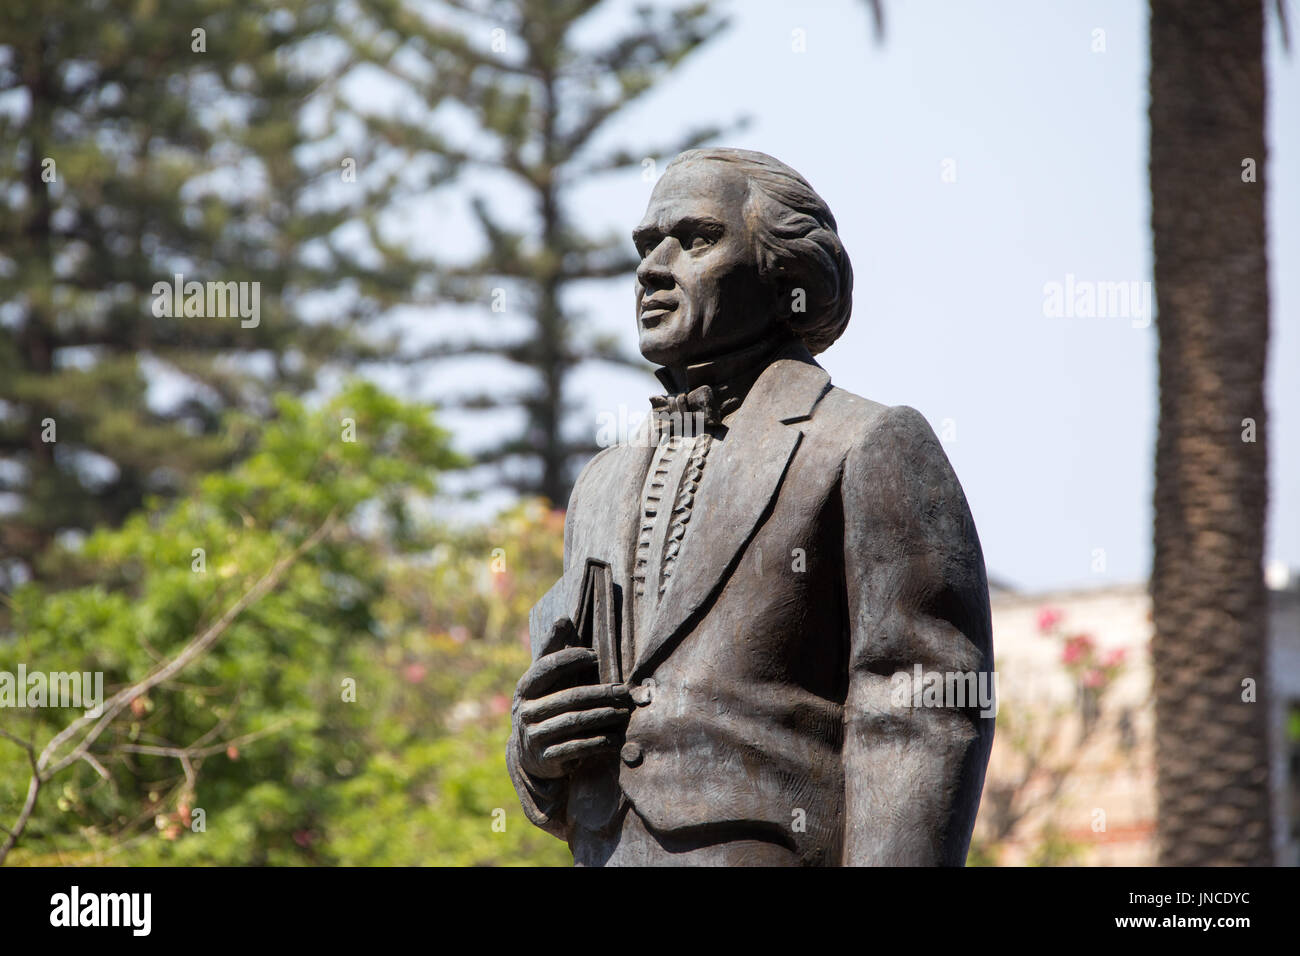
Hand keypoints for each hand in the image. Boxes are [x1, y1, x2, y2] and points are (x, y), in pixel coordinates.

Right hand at [514, 618, 632, 779]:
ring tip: (624, 713)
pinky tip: (615, 739)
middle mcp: (525, 711)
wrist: (528, 754)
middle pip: (568, 697)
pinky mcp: (545, 758)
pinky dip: (598, 742)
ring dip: (603, 716)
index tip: (595, 655)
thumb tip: (564, 618)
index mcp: (525, 688)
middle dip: (600, 693)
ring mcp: (533, 736)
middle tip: (624, 691)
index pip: (546, 667)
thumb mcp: (544, 681)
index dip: (571, 658)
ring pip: (574, 722)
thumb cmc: (545, 705)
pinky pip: (575, 747)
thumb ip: (554, 651)